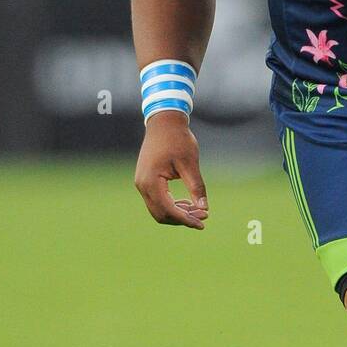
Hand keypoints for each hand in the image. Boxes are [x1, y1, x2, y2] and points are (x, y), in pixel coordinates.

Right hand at [134, 111, 209, 228]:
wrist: (164, 122)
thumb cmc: (178, 140)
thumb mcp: (190, 164)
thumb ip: (196, 187)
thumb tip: (204, 209)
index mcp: (151, 181)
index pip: (168, 210)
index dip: (186, 220)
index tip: (203, 224)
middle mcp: (142, 185)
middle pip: (161, 214)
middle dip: (182, 218)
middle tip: (203, 216)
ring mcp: (142, 183)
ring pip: (158, 209)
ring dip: (177, 213)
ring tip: (198, 209)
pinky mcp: (145, 180)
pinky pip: (157, 200)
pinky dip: (171, 205)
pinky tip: (187, 202)